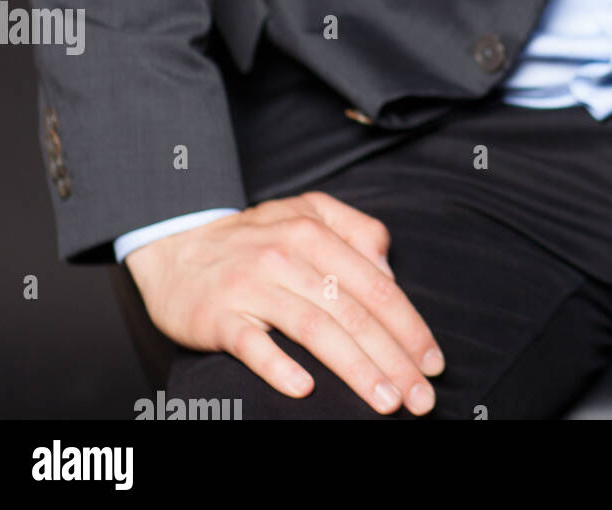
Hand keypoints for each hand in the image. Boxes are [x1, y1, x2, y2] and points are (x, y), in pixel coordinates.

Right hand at [124, 190, 442, 415]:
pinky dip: (280, 366)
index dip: (409, 326)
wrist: (177, 242)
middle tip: (420, 396)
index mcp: (316, 232)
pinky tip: (305, 390)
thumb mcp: (309, 212)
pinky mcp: (219, 316)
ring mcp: (253, 286)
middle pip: (354, 313)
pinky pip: (253, 344)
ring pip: (315, 329)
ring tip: (385, 400)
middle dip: (394, 358)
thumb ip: (356, 231)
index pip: (377, 286)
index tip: (433, 361)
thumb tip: (390, 271)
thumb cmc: (255, 235)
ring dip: (356, 368)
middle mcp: (288, 256)